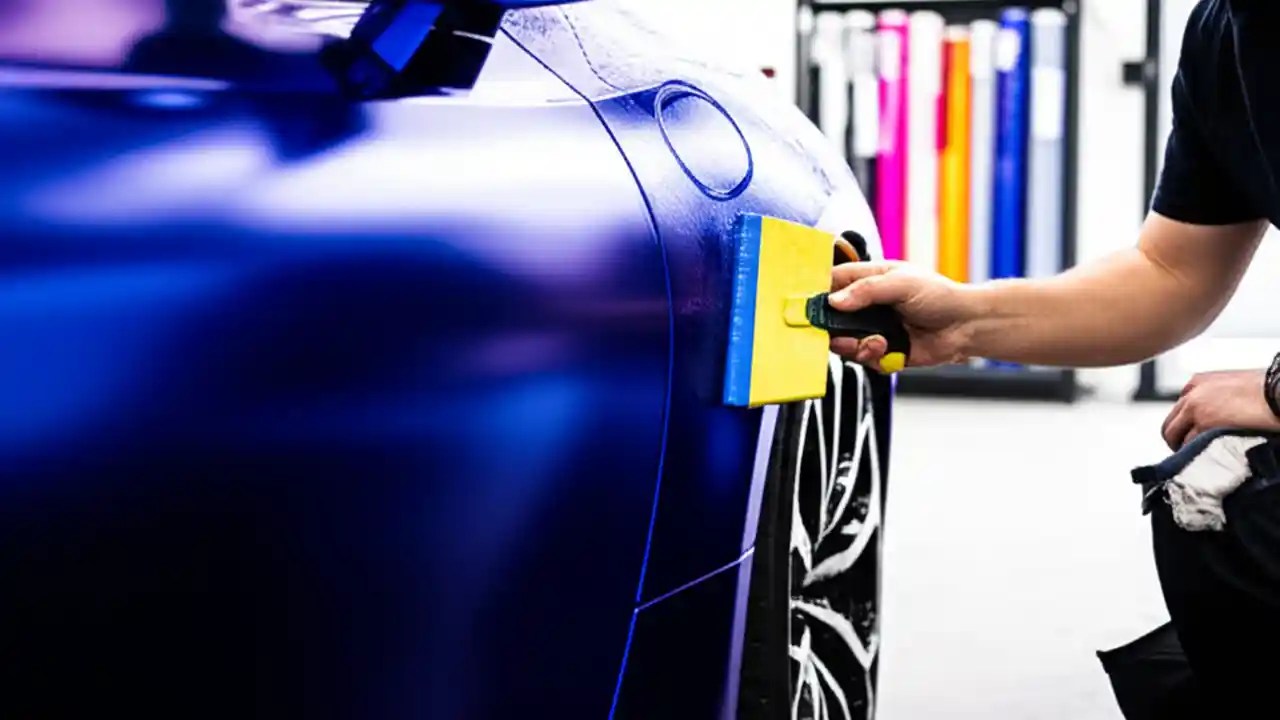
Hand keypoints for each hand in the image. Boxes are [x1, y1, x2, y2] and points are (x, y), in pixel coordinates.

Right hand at [827, 260, 975, 370]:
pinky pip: (862, 358)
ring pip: (843, 341)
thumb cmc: (940, 296)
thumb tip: (834, 301)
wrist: (965, 326)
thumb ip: (866, 290)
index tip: (809, 304)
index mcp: (868, 280)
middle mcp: (866, 306)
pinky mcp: (881, 351)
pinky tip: (887, 347)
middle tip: (837, 332)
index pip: (832, 282)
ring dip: (854, 344)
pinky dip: (872, 356)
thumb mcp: (901, 283)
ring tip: (874, 341)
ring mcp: (872, 329)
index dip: (817, 292)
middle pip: (831, 317)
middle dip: (831, 327)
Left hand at [1161, 369, 1279, 449]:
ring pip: (1173, 435)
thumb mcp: (1236, 385)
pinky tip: (1203, 459)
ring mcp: (1195, 408)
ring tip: (1195, 459)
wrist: (1279, 392)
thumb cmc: (1269, 390)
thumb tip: (1220, 414)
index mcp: (1200, 381)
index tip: (1191, 433)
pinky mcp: (1204, 423)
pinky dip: (1193, 453)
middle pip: (1170, 422)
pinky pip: (1188, 445)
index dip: (1185, 423)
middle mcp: (1192, 393)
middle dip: (1176, 438)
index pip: (1180, 406)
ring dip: (1183, 448)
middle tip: (1188, 452)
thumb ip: (1220, 396)